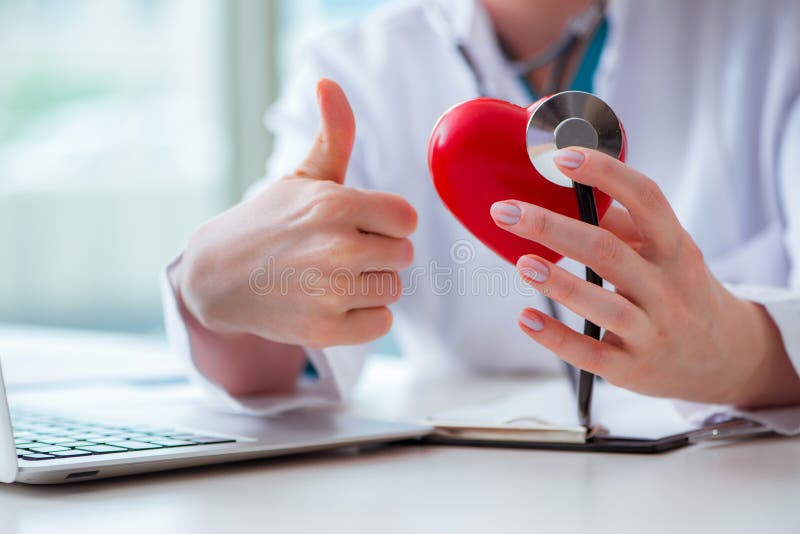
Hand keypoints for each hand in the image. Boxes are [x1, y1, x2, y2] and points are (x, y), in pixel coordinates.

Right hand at [180, 79, 416, 349]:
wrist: (218, 278)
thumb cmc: (268, 222)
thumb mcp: (302, 177)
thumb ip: (333, 134)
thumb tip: (329, 83)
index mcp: (336, 205)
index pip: (407, 218)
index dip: (387, 221)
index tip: (360, 223)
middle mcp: (337, 249)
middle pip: (404, 254)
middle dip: (379, 251)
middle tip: (341, 251)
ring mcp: (331, 293)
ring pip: (393, 288)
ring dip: (370, 284)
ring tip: (331, 277)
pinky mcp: (325, 331)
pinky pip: (381, 322)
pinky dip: (363, 317)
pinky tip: (332, 303)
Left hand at [491, 147, 799, 407]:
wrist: (721, 358)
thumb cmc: (678, 290)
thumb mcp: (667, 253)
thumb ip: (623, 225)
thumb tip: (565, 189)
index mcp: (676, 249)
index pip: (646, 200)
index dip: (606, 174)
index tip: (562, 157)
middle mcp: (668, 289)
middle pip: (609, 252)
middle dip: (553, 228)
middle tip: (505, 211)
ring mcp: (652, 332)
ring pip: (604, 306)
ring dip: (559, 283)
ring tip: (522, 263)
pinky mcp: (632, 369)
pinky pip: (590, 354)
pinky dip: (555, 338)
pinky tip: (525, 319)